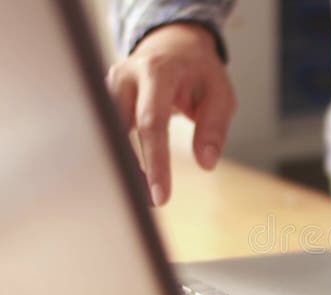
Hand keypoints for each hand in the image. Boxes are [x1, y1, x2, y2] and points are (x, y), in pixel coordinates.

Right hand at [105, 23, 235, 204]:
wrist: (175, 46)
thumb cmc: (200, 73)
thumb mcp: (221, 94)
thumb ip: (214, 127)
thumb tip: (206, 163)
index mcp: (157, 71)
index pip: (152, 123)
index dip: (154, 162)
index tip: (159, 195)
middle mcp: (125, 76)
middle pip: (118, 130)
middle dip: (129, 169)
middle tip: (147, 204)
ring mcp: (108, 85)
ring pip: (104, 133)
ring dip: (119, 166)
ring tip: (139, 195)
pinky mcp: (102, 97)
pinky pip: (103, 131)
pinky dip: (114, 156)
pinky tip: (125, 178)